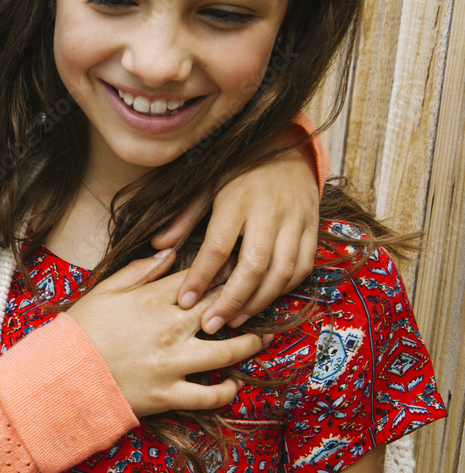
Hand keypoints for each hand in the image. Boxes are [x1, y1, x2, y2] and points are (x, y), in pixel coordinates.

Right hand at [66, 251, 269, 416]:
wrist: (62, 375)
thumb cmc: (80, 330)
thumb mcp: (104, 290)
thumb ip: (139, 270)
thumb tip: (170, 252)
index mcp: (153, 299)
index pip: (200, 277)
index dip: (224, 269)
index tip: (241, 263)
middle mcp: (170, 329)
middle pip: (221, 308)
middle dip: (246, 300)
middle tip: (264, 295)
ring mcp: (172, 363)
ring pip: (227, 352)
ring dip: (250, 344)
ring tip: (262, 339)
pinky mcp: (169, 394)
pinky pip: (209, 396)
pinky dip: (226, 391)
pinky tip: (232, 384)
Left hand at [153, 141, 318, 333]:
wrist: (287, 147)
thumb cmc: (238, 170)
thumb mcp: (206, 184)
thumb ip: (184, 216)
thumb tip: (159, 246)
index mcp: (237, 200)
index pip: (217, 246)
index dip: (200, 277)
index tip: (183, 302)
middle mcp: (269, 212)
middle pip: (253, 266)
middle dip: (231, 301)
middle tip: (211, 325)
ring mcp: (296, 220)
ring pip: (282, 272)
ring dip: (258, 302)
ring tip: (235, 320)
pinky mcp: (314, 227)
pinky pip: (303, 267)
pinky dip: (285, 289)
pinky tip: (263, 301)